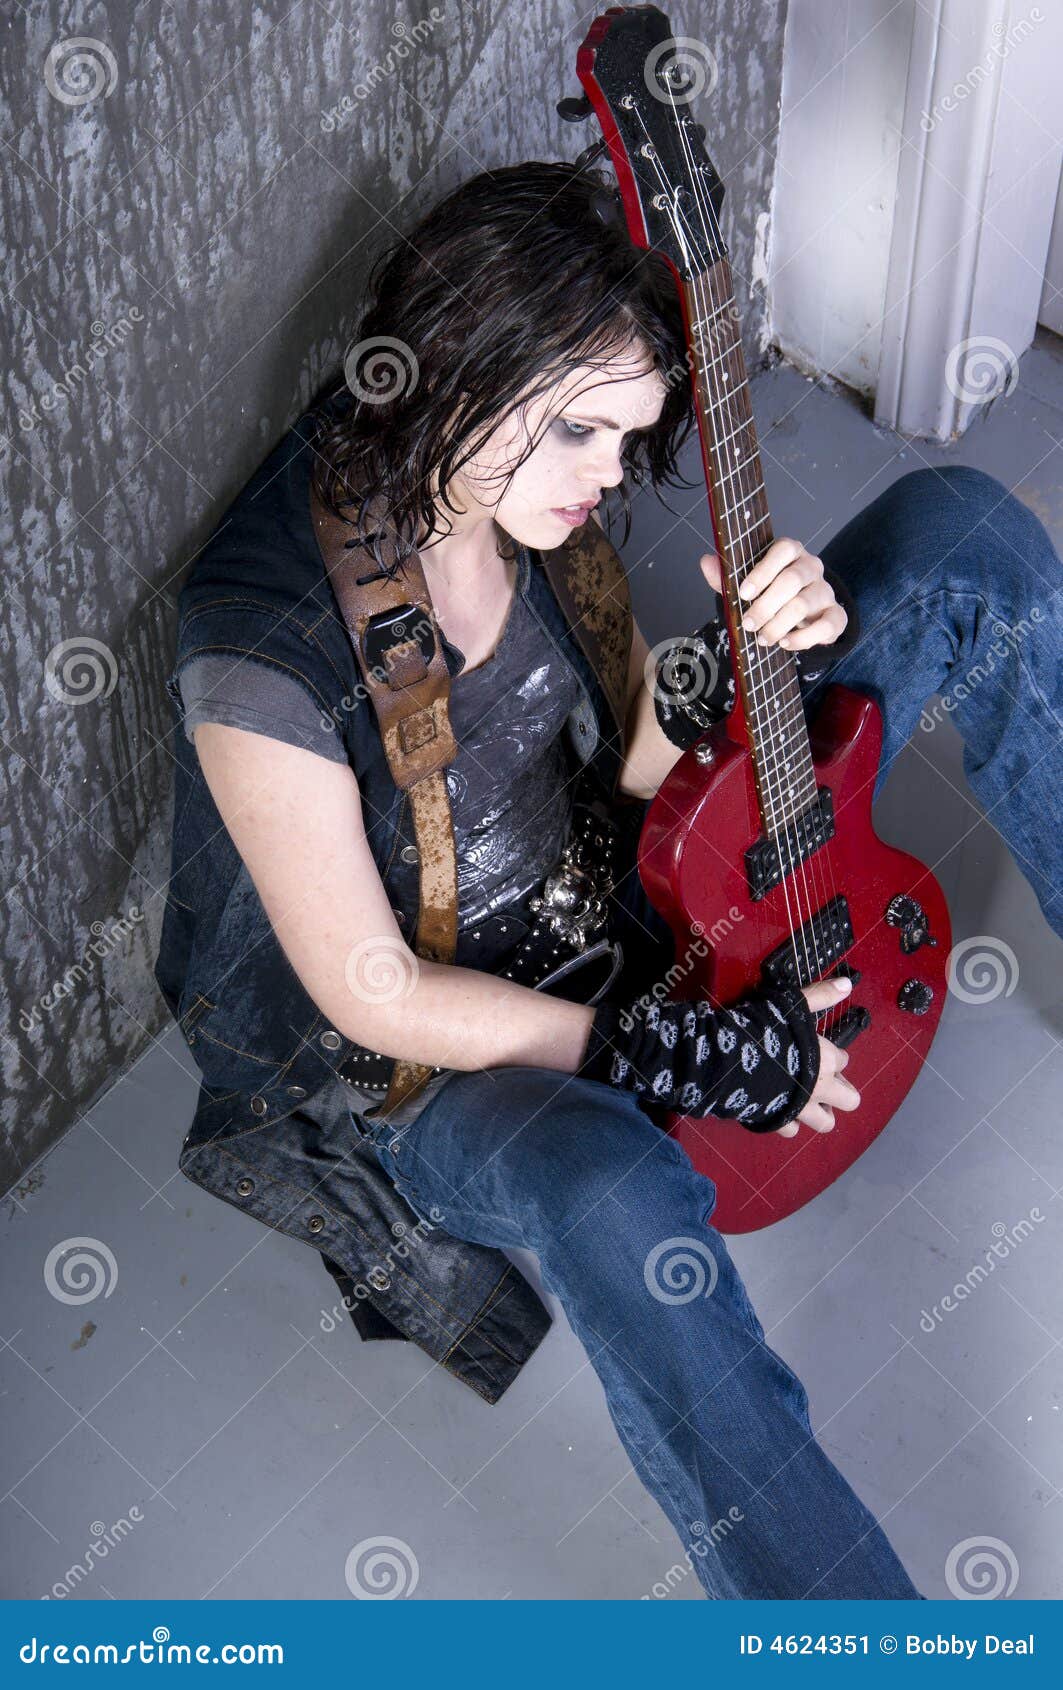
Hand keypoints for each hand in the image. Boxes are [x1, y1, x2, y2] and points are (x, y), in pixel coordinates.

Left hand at [698, 539, 848, 651]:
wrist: (804, 617)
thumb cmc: (773, 596)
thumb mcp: (747, 586)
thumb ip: (728, 576)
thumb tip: (706, 561)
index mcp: (791, 553)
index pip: (783, 549)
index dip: (763, 570)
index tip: (743, 593)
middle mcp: (812, 567)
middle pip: (792, 580)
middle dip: (765, 606)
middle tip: (748, 624)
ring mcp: (826, 591)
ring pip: (804, 605)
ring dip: (778, 625)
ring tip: (763, 639)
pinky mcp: (836, 616)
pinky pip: (824, 626)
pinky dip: (802, 639)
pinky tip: (785, 643)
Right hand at [770, 977, 860, 1136]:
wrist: (730, 1059)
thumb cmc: (763, 1029)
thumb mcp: (793, 1003)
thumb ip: (820, 995)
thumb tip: (847, 984)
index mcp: (826, 1059)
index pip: (843, 1060)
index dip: (833, 1055)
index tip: (821, 1049)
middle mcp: (819, 1087)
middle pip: (849, 1100)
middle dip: (841, 1092)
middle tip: (826, 1081)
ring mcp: (800, 1108)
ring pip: (825, 1123)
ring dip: (821, 1113)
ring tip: (810, 1102)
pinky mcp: (778, 1120)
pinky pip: (792, 1130)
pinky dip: (789, 1122)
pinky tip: (782, 1109)